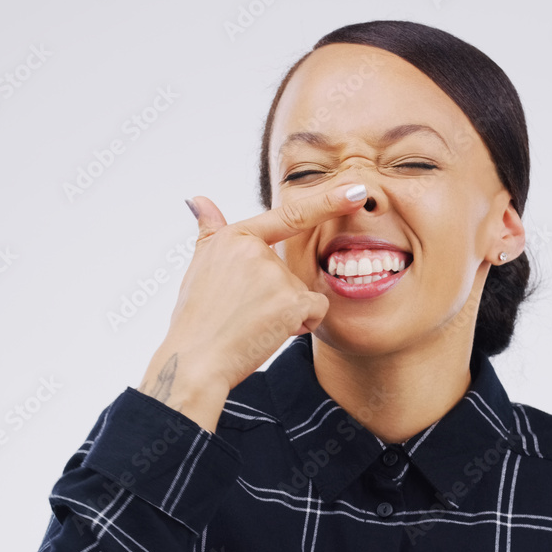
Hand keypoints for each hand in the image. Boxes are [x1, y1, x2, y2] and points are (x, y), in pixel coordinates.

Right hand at [137, 184, 367, 430]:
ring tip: (251, 323)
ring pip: (302, 291)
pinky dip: (301, 324)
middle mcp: (255, 250)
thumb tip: (199, 200)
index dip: (327, 201)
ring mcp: (275, 275)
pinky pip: (315, 310)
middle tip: (244, 313)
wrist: (195, 361)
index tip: (356, 189)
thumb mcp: (199, 267)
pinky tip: (270, 332)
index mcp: (234, 237)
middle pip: (292, 270)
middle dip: (278, 294)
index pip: (289, 215)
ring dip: (287, 311)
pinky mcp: (291, 301)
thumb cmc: (197, 319)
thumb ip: (210, 232)